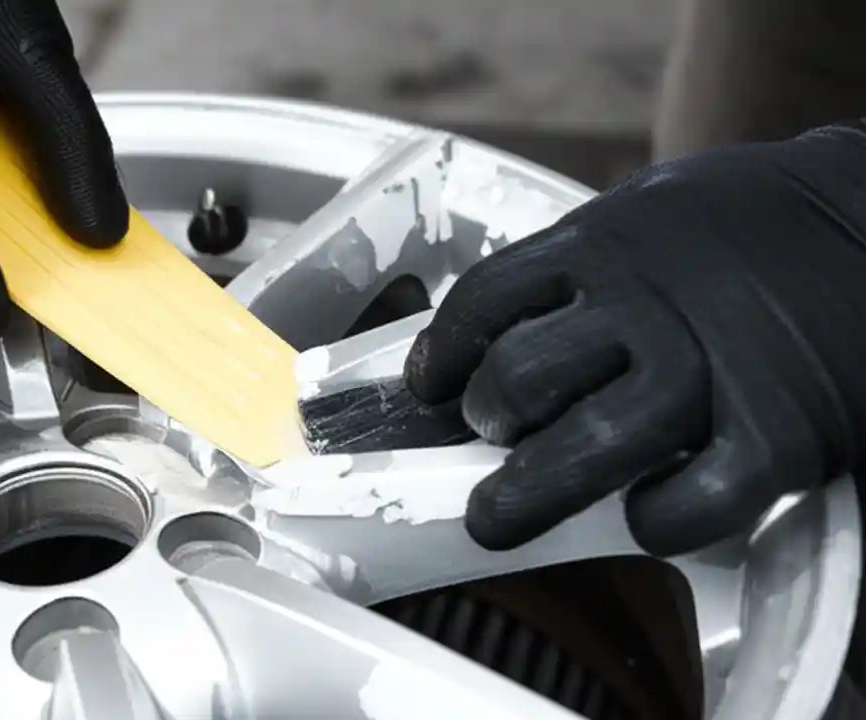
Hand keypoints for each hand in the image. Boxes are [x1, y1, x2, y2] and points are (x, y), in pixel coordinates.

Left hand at [405, 124, 865, 555]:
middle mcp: (648, 301)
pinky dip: (655, 522)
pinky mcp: (782, 429)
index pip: (486, 299)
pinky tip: (643, 517)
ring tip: (504, 507)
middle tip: (486, 442)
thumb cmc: (745, 228)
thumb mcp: (648, 213)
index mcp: (606, 241)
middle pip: (523, 377)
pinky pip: (692, 501)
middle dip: (486, 421)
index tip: (432, 386)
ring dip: (532, 488)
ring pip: (590, 444)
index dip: (443, 354)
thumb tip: (490, 332)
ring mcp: (714, 366)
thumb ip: (578, 267)